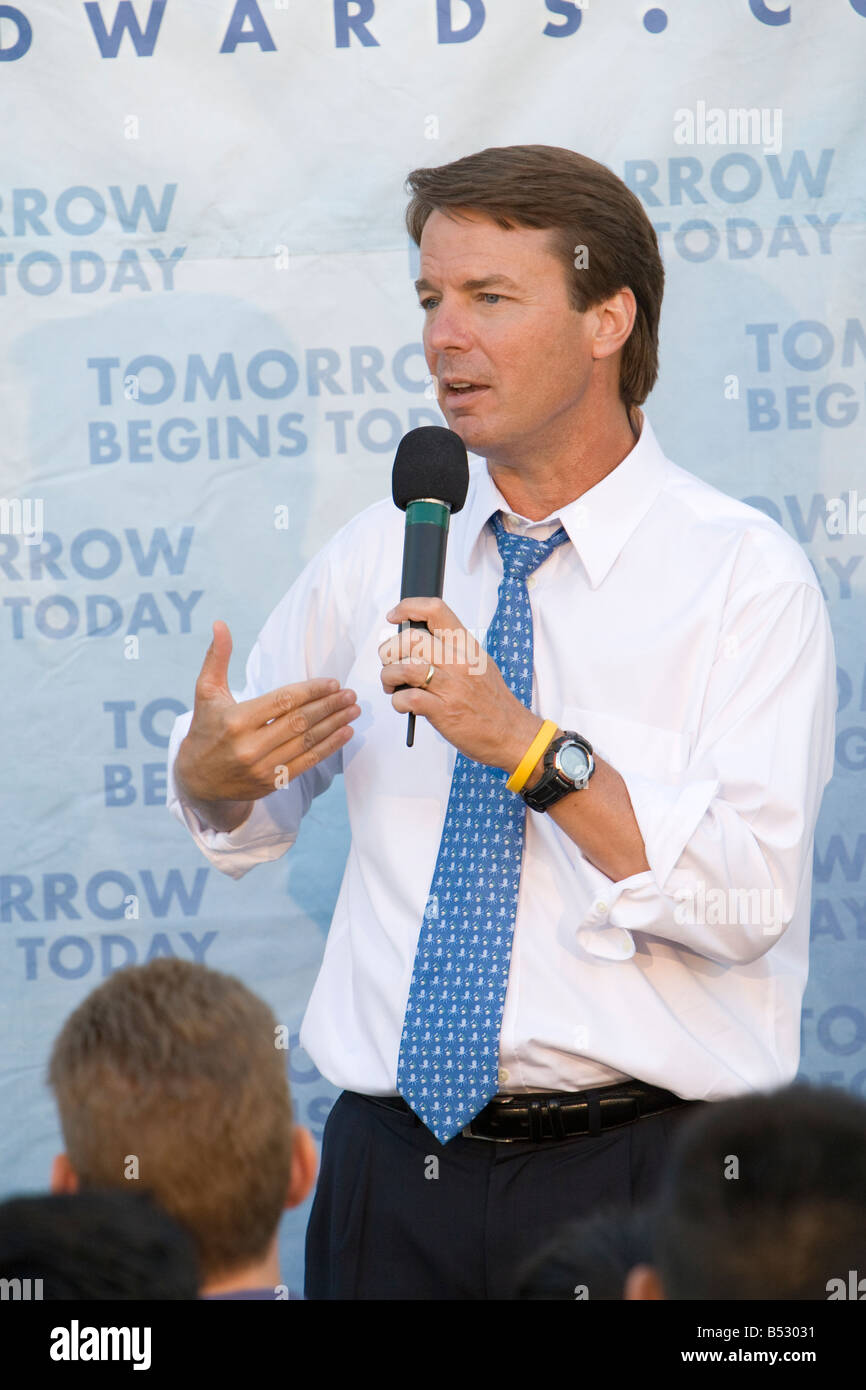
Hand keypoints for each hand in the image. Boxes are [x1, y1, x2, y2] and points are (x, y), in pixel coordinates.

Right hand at [175, 620, 360, 806]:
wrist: (198, 779)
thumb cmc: (205, 728)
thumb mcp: (206, 692)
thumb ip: (217, 658)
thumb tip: (220, 623)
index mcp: (236, 720)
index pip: (283, 701)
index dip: (311, 691)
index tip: (333, 683)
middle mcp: (250, 746)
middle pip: (300, 721)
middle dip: (329, 706)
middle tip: (350, 695)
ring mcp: (262, 767)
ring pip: (307, 742)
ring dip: (335, 725)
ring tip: (353, 711)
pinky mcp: (272, 783)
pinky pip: (307, 762)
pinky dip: (329, 747)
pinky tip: (345, 733)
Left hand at [378, 598, 540, 769]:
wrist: (511, 733)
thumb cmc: (492, 702)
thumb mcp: (479, 663)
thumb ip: (452, 650)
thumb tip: (416, 642)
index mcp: (466, 646)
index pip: (435, 610)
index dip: (408, 607)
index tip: (394, 616)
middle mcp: (458, 662)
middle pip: (411, 638)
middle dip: (389, 650)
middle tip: (389, 662)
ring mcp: (451, 686)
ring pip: (404, 667)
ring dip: (389, 676)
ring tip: (392, 685)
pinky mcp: (443, 711)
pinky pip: (407, 699)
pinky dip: (397, 701)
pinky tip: (404, 705)